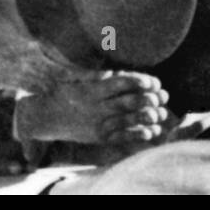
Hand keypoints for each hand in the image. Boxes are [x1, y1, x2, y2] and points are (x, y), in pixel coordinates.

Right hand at [15, 70, 170, 145]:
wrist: (45, 117)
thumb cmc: (63, 92)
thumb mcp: (74, 78)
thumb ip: (93, 75)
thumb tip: (110, 73)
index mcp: (92, 89)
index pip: (120, 83)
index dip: (139, 82)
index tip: (154, 82)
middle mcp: (96, 107)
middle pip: (127, 102)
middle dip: (148, 99)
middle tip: (164, 96)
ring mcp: (97, 123)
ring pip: (126, 120)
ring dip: (147, 117)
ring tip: (162, 112)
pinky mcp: (98, 137)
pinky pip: (120, 137)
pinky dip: (137, 135)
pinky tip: (150, 132)